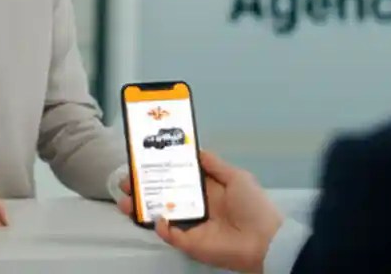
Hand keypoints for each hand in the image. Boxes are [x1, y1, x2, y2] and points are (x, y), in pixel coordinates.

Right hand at [117, 150, 282, 273]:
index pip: (176, 178)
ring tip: (125, 200)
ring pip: (159, 215)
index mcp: (206, 190)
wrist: (265, 239)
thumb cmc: (253, 206)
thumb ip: (214, 165)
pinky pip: (170, 234)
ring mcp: (190, 225)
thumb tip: (195, 149)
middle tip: (127, 181)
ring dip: (141, 207)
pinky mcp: (190, 242)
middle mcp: (195, 207)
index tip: (143, 162)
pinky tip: (155, 217)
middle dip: (143, 188)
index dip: (160, 170)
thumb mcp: (235, 177)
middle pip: (162, 196)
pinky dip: (160, 227)